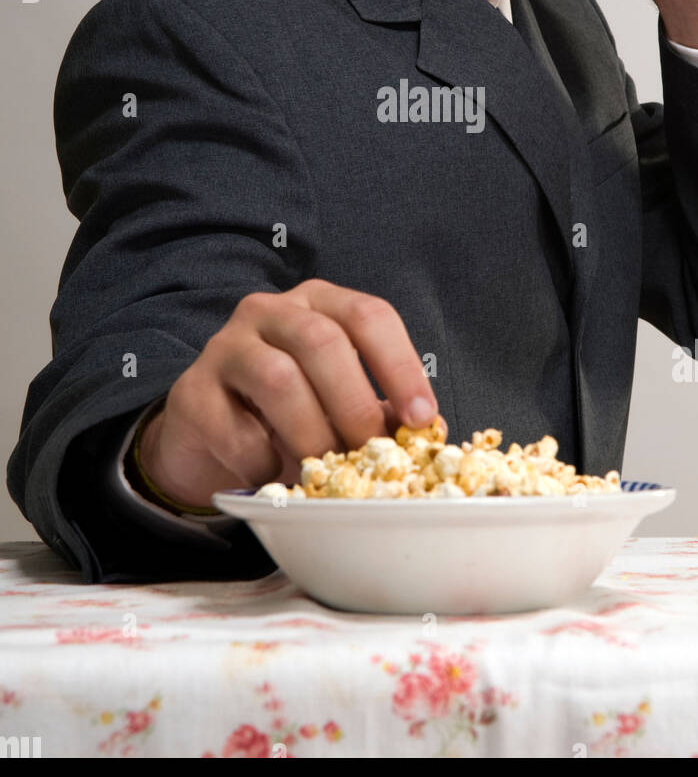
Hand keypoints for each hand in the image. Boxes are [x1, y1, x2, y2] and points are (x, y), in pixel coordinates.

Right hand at [138, 279, 441, 508]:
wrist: (208, 435)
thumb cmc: (288, 413)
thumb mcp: (338, 403)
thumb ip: (377, 410)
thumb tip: (426, 434)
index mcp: (318, 304)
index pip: (368, 316)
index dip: (401, 366)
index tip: (421, 418)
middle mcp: (270, 311)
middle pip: (323, 342)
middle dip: (355, 404)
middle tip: (369, 451)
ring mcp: (225, 346)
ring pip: (278, 378)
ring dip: (311, 433)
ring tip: (323, 468)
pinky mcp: (191, 391)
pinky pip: (233, 427)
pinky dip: (262, 460)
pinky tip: (271, 472)